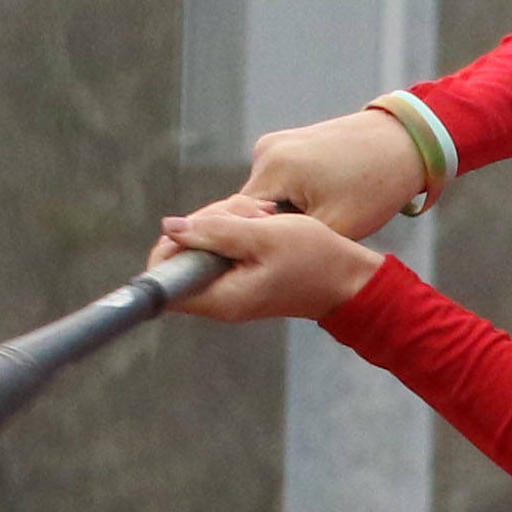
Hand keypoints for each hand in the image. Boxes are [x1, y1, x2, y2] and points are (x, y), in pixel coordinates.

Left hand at [154, 197, 387, 325]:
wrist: (349, 278)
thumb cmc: (314, 259)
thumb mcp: (264, 236)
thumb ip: (215, 231)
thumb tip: (170, 226)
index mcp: (220, 297)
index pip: (162, 277)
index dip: (171, 244)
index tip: (203, 226)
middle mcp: (218, 297)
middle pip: (182, 250)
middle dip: (207, 221)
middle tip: (246, 214)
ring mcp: (229, 285)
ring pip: (204, 240)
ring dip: (228, 217)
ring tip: (263, 216)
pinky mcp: (241, 272)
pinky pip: (223, 243)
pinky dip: (239, 224)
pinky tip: (264, 220)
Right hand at [238, 108, 429, 241]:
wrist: (404, 142)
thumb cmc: (375, 186)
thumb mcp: (335, 226)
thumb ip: (293, 241)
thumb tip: (257, 253)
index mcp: (272, 167)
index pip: (238, 221)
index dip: (252, 246)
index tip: (271, 262)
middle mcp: (265, 150)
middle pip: (249, 208)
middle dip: (271, 231)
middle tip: (300, 248)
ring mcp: (275, 143)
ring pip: (265, 198)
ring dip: (283, 216)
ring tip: (316, 224)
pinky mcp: (287, 143)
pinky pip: (278, 182)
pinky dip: (292, 199)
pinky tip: (319, 205)